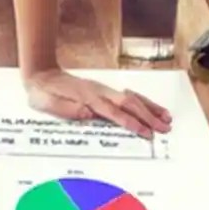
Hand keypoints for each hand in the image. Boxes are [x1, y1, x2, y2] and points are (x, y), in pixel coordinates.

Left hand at [25, 69, 172, 138]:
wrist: (41, 76)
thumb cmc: (43, 94)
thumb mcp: (47, 104)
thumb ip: (67, 110)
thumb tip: (88, 114)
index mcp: (87, 98)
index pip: (113, 113)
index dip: (131, 123)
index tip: (146, 134)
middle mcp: (99, 92)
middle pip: (129, 103)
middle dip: (148, 117)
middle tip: (165, 129)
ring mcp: (103, 89)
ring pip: (131, 97)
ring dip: (150, 108)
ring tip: (167, 119)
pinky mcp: (103, 90)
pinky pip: (126, 94)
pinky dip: (142, 101)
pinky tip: (152, 108)